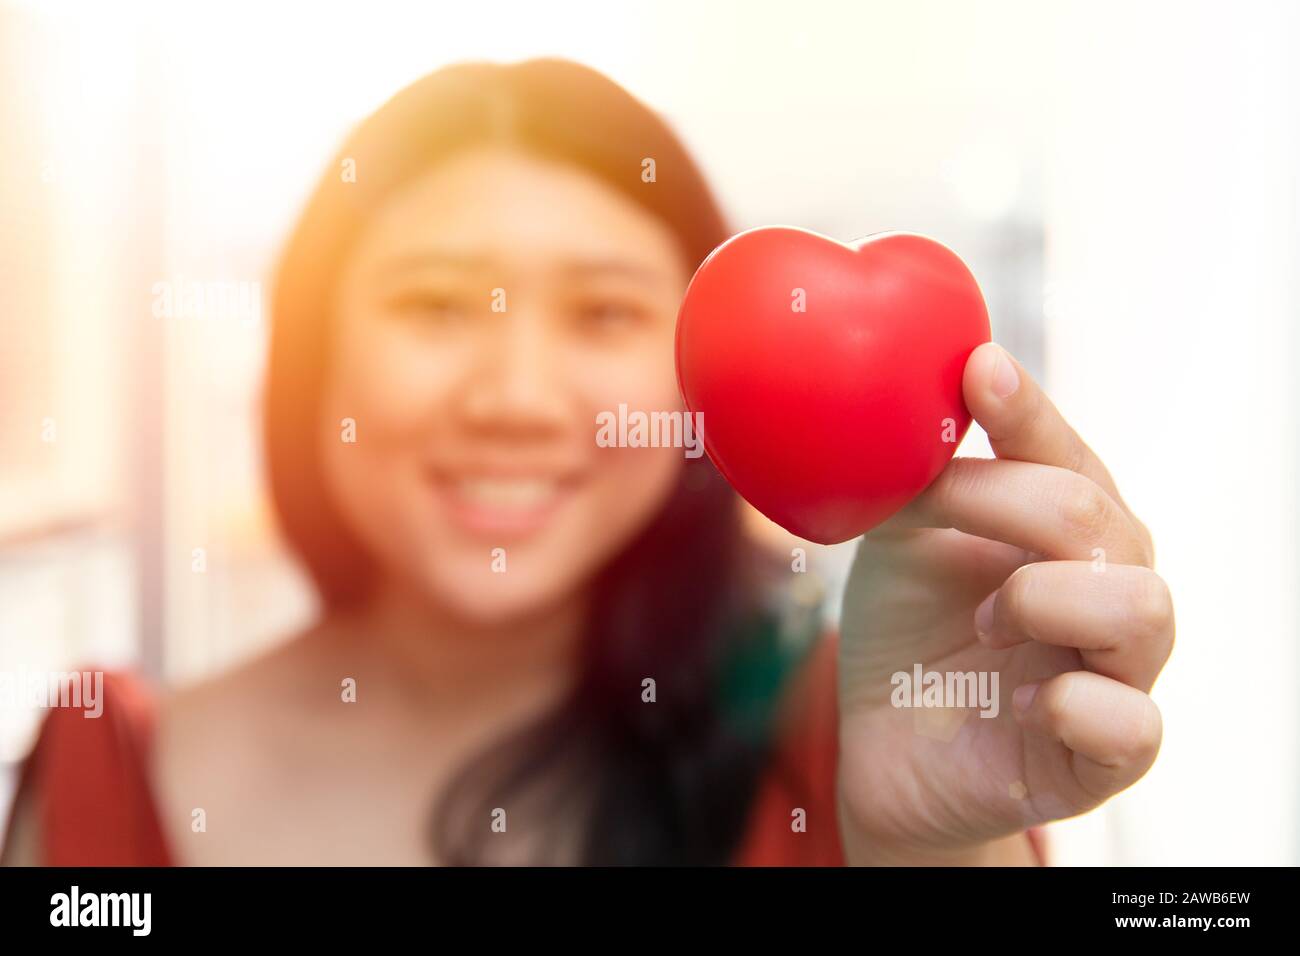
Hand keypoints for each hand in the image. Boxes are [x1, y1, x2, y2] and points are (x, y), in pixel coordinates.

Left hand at [836, 342, 1172, 864]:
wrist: (885, 746)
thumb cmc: (908, 633)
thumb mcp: (902, 542)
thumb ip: (919, 479)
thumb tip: (914, 405)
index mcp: (1068, 533)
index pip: (1066, 458)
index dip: (1027, 412)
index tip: (977, 368)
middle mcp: (1107, 591)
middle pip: (1101, 520)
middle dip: (1008, 504)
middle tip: (934, 512)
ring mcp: (1114, 674)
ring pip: (1143, 610)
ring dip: (1044, 600)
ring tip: (986, 623)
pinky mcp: (1100, 758)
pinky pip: (1133, 727)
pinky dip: (1073, 705)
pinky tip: (1019, 701)